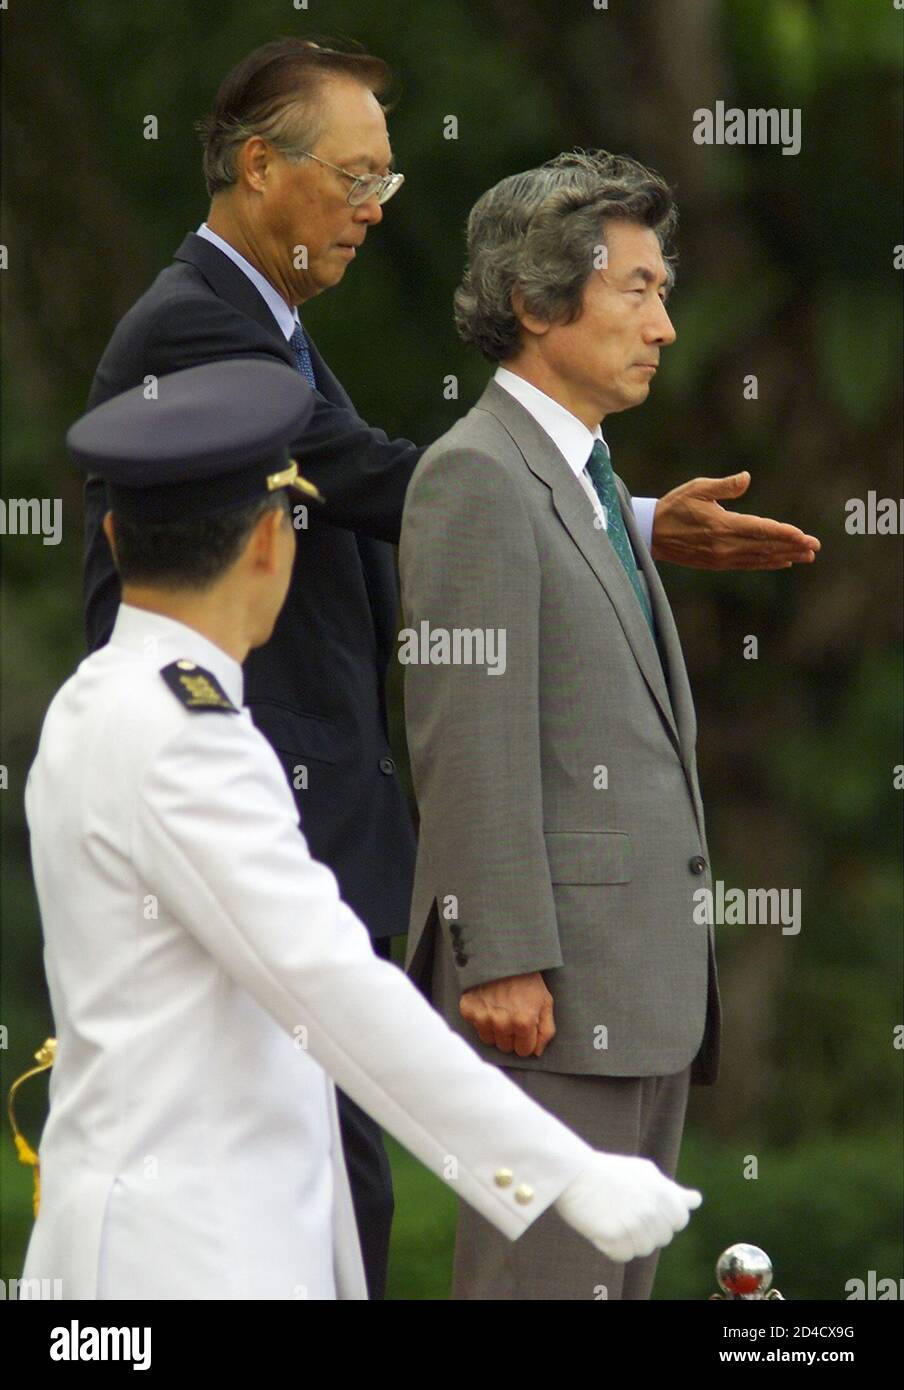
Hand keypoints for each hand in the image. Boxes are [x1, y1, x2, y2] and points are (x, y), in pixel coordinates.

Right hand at [459, 972, 554, 1057]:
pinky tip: (488, 1004)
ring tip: (500, 1009)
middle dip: (511, 1035)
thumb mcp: (545, 1002)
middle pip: (506, 1048)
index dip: (527, 1039)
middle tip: (513, 1014)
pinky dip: (482, 1019)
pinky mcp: (468, 1011)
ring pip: (490, 1040)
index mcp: (523, 1022)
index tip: (525, 1024)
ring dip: (496, 1030)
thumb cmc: (527, 980)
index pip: (524, 1051)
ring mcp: (482, 1018)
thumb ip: (546, 1031)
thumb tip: (536, 1053)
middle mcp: (501, 1023)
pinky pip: (476, 1028)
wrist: (502, 957)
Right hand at [554, 1152, 702, 1261]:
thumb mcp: (644, 1171)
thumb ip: (671, 1189)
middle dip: (646, 1228)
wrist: (574, 1172)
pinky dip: (613, 1247)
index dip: (663, 1216)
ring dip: (629, 1239)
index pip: (679, 1220)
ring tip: (613, 1216)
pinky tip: (604, 1227)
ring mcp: (634, 1225)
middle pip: (661, 1238)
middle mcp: (652, 1210)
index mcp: (664, 1192)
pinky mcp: (614, 1237)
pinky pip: (623, 1256)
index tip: (645, 1205)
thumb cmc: (610, 1172)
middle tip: (624, 1209)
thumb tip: (696, 1200)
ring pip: (643, 1250)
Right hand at [650, 472, 820, 569]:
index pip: (760, 530)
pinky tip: (783, 562)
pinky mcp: (718, 563)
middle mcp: (725, 545)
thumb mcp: (697, 489)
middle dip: (792, 546)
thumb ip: (724, 486)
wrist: (651, 534)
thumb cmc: (675, 506)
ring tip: (807, 556)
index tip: (804, 536)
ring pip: (760, 558)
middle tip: (815, 547)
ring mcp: (722, 557)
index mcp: (722, 525)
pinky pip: (749, 564)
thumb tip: (747, 478)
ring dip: (785, 556)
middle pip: (765, 546)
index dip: (784, 533)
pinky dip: (767, 563)